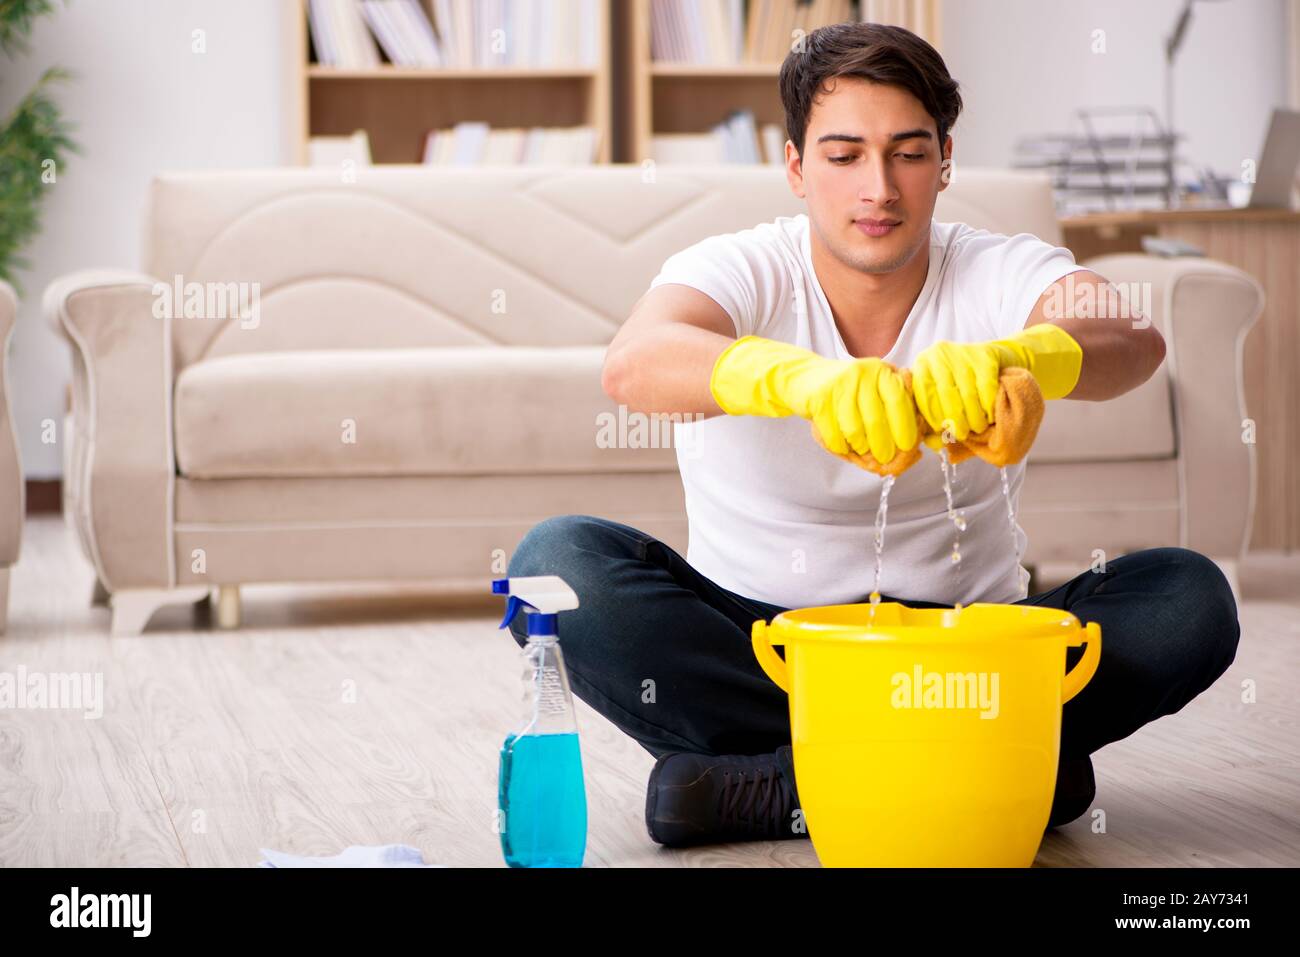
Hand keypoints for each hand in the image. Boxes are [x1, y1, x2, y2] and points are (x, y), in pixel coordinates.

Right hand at [710, 335, 920, 463]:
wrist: (804, 379)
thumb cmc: (846, 394)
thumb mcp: (873, 395)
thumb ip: (895, 417)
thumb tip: (914, 453)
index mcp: (882, 370)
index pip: (900, 401)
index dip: (905, 427)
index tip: (907, 447)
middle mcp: (863, 372)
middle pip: (877, 420)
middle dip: (883, 446)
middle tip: (884, 459)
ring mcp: (840, 383)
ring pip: (854, 430)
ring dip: (859, 447)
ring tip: (860, 449)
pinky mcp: (820, 397)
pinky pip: (833, 434)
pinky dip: (838, 445)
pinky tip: (840, 443)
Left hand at [910, 339, 1001, 442]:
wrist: (992, 360)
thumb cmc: (960, 385)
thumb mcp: (942, 400)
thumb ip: (934, 423)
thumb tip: (933, 444)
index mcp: (922, 365)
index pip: (924, 397)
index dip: (933, 419)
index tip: (943, 430)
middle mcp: (938, 355)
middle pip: (946, 396)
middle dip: (955, 421)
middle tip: (962, 434)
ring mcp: (962, 353)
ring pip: (968, 394)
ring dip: (974, 418)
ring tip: (977, 427)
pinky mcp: (985, 355)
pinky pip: (987, 389)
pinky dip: (989, 407)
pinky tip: (989, 414)